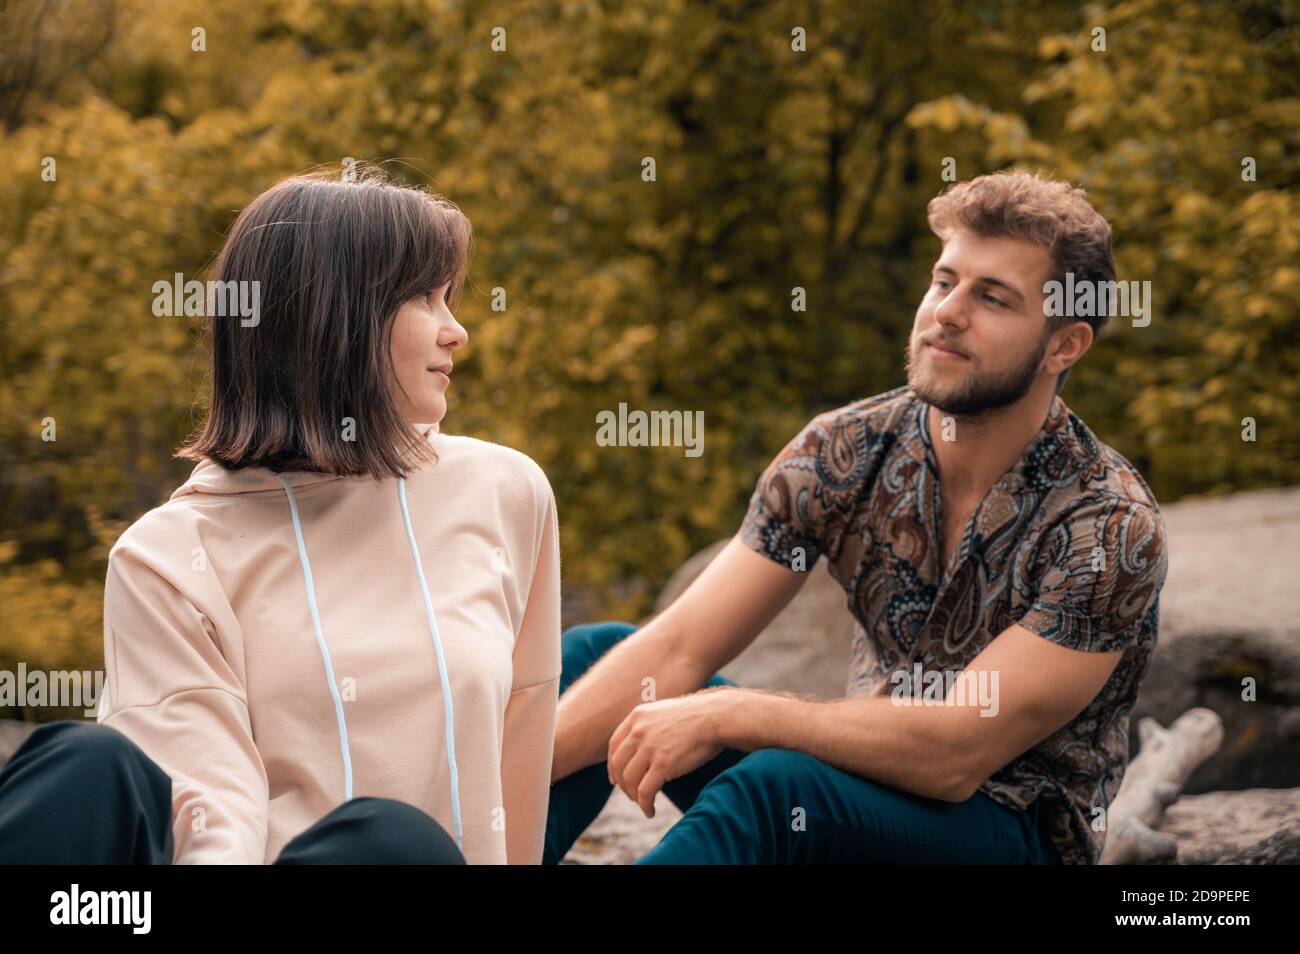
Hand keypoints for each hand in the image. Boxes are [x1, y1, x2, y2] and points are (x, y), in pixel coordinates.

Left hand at [606, 688, 735, 817]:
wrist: (715, 718)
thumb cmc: (694, 717)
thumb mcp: (661, 712)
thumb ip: (645, 726)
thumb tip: (636, 747)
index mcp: (636, 717)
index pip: (614, 746)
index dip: (612, 766)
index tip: (616, 779)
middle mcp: (638, 731)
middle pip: (618, 765)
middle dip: (623, 784)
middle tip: (632, 795)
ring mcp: (650, 747)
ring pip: (629, 780)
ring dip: (634, 797)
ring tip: (643, 803)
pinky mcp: (663, 764)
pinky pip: (645, 791)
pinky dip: (645, 805)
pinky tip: (650, 811)